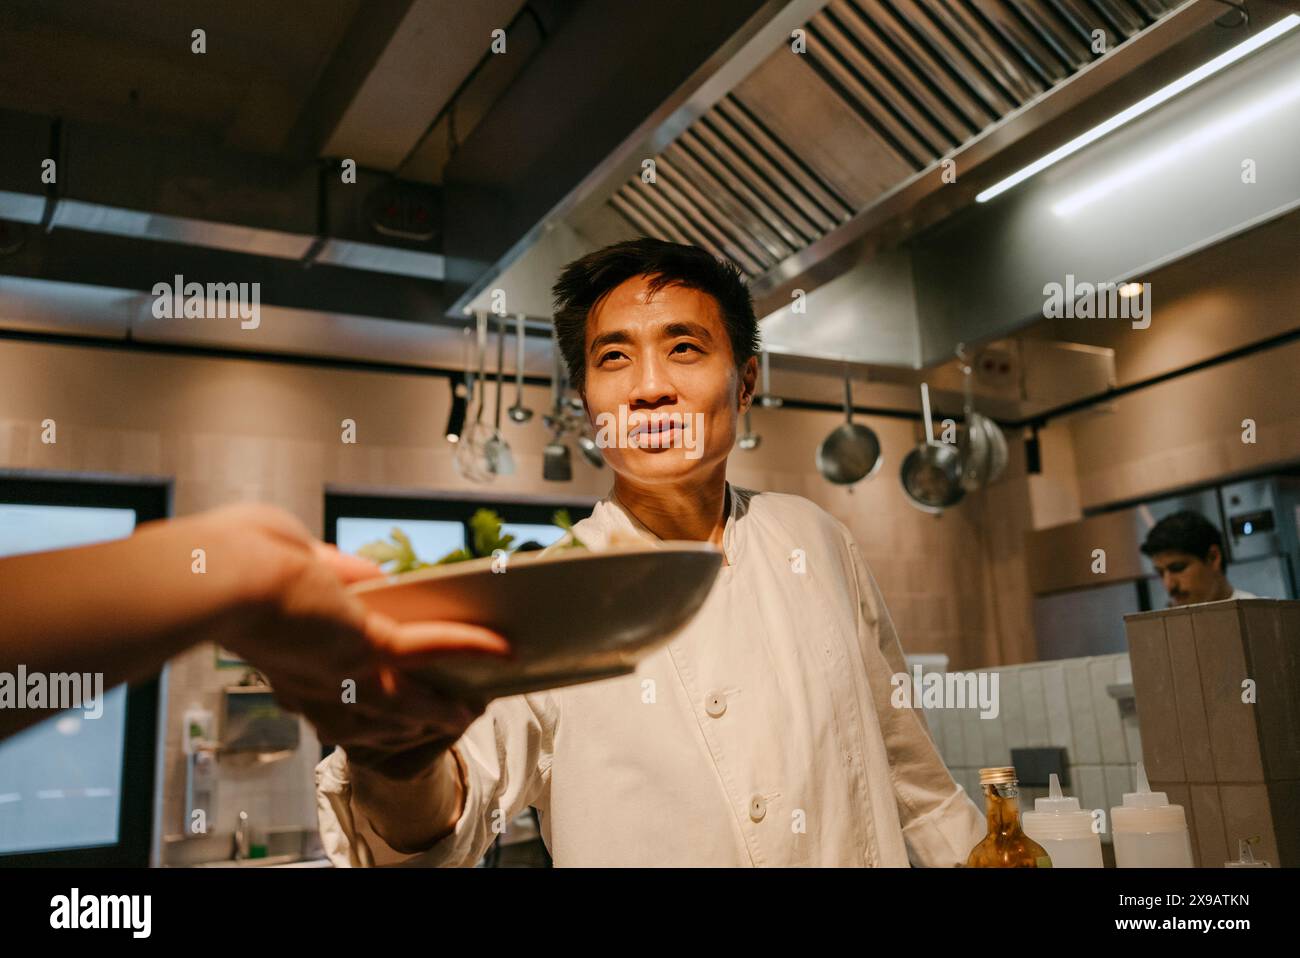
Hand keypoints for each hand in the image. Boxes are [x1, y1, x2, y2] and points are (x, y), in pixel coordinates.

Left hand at [212, 504, 507, 776]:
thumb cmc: (232, 558)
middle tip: (439, 718)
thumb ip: (335, 570)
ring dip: (435, 710)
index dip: (354, 694)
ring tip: (467, 712)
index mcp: (283, 655)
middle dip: (401, 721)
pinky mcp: (364, 647)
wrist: (219, 573)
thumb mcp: (288, 560)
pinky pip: (428, 649)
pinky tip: (503, 649)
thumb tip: (377, 582)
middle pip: (364, 715)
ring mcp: (339, 669)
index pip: (324, 687)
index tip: (383, 692)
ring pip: (399, 702)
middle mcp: (310, 677)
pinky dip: (468, 646)